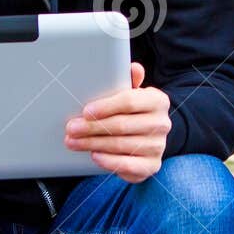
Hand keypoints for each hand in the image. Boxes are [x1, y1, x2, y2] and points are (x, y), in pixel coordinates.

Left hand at [64, 62, 169, 182]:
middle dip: (92, 127)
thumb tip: (134, 68)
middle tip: (71, 128)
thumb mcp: (132, 94)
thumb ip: (129, 81)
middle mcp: (162, 123)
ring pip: (121, 145)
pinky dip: (108, 161)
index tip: (85, 111)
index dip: (105, 107)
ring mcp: (158, 146)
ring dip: (93, 144)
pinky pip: (128, 165)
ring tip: (74, 142)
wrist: (149, 137)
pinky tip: (94, 155)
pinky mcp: (152, 165)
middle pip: (121, 125)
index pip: (129, 102)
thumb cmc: (134, 112)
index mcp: (158, 100)